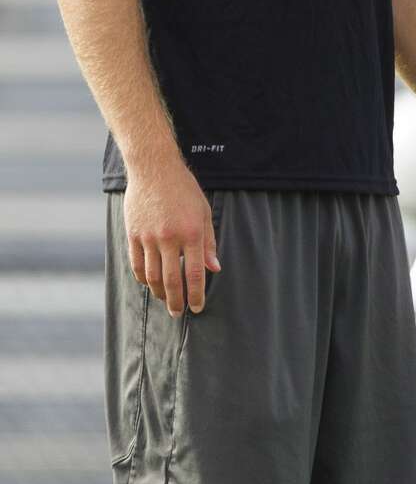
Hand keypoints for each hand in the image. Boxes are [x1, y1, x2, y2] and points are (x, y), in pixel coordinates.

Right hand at [124, 161, 219, 316]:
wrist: (154, 170)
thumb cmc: (184, 190)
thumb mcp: (204, 212)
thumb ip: (208, 242)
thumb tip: (214, 268)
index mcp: (192, 232)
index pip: (195, 273)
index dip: (196, 294)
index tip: (197, 308)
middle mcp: (170, 238)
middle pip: (172, 280)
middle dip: (177, 301)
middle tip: (179, 313)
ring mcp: (148, 238)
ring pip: (152, 276)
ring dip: (159, 292)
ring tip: (166, 300)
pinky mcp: (132, 235)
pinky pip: (137, 264)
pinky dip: (143, 278)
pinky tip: (150, 284)